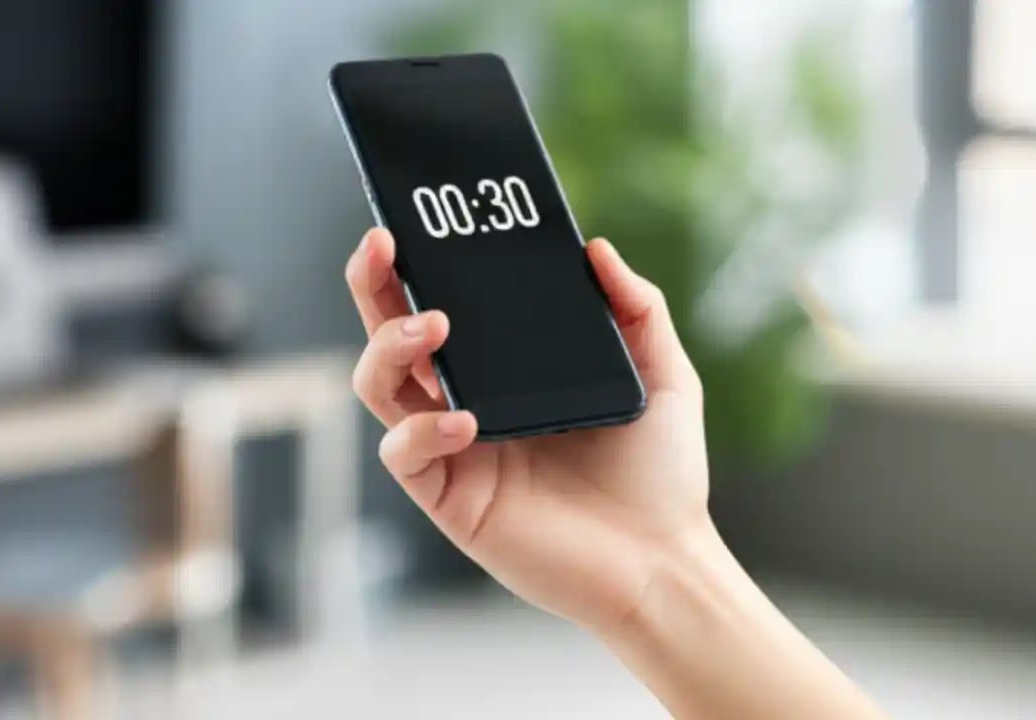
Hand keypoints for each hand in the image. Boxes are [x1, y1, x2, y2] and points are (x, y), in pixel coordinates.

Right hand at [345, 228, 708, 632]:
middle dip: (374, 285)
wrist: (662, 561)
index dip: (416, 266)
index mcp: (505, 373)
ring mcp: (454, 450)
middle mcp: (467, 403)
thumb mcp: (662, 375)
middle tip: (381, 244)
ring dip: (389, 345)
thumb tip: (595, 248)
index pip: (441, 306)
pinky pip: (403, 454)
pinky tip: (464, 421)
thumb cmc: (660, 476)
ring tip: (432, 324)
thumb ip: (637, 308)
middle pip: (391, 336)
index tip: (413, 224)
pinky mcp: (450, 497)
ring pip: (378, 386)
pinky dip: (421, 430)